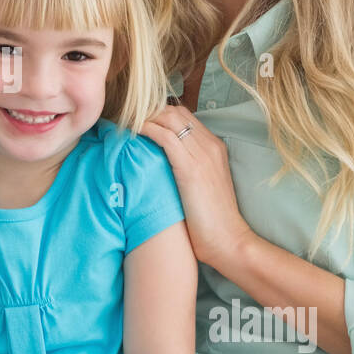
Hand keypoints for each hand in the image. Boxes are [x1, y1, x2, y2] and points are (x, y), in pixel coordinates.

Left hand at [141, 105, 255, 270]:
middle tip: (127, 122)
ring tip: (124, 125)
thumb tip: (162, 167)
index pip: (184, 117)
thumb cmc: (213, 223)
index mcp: (216, 148)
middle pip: (175, 112)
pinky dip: (145, 130)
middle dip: (149, 112)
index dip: (159, 116)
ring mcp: (203, 154)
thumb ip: (189, 170)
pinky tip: (131, 133)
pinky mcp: (190, 167)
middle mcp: (211, 145)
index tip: (138, 122)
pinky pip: (164, 136)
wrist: (229, 241)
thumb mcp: (203, 188)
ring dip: (144, 118)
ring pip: (169, 119)